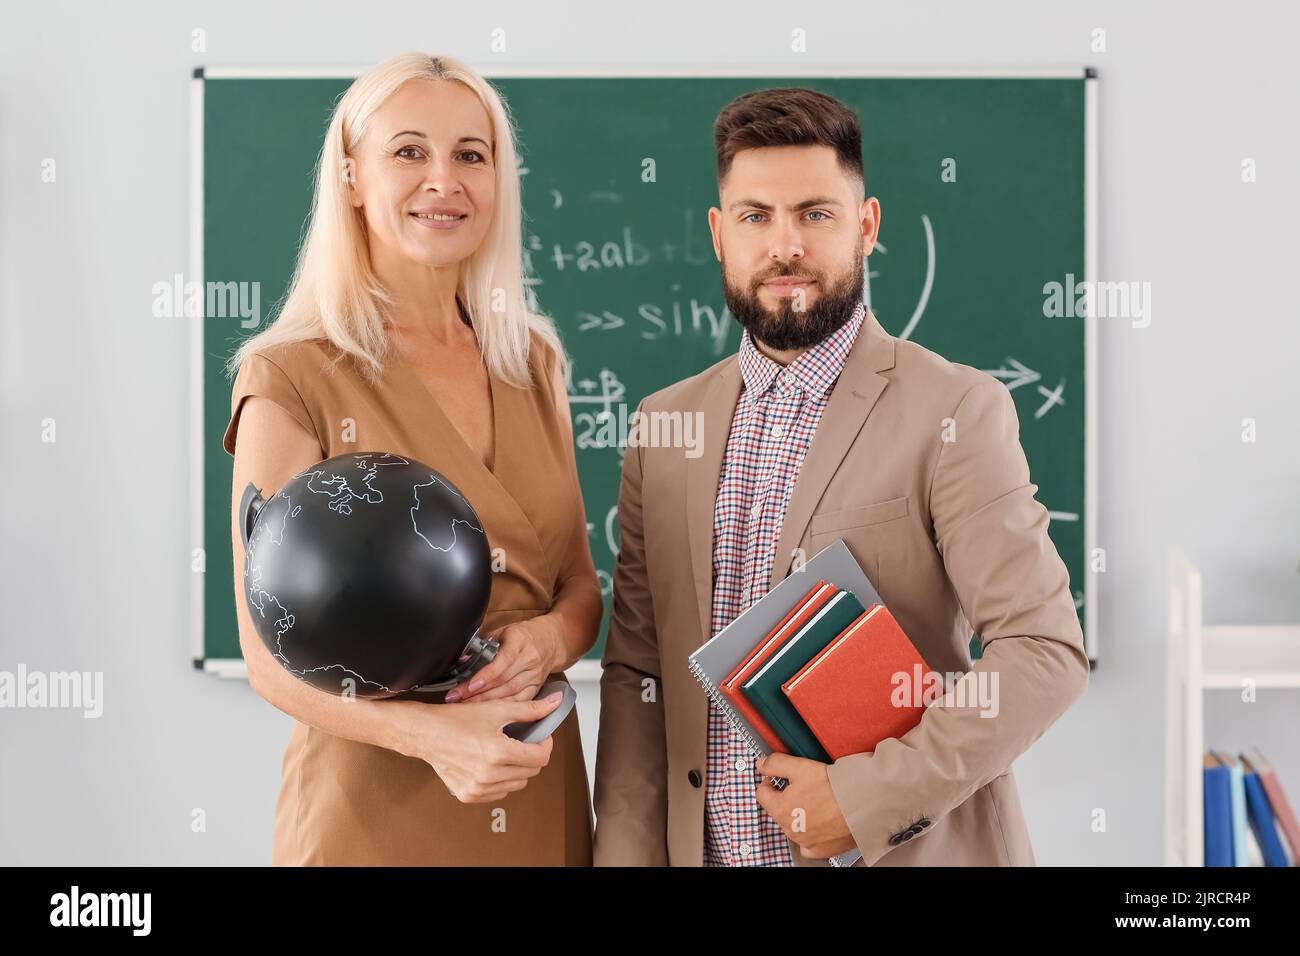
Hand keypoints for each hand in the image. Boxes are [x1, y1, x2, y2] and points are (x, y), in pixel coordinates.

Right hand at [403, 693, 562, 802]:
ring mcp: (478, 788)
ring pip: (518, 783)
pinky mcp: (469, 796)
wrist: (426, 733)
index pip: (541, 757)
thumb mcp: (497, 709)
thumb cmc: (457, 719)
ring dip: (517, 769)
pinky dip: (501, 780)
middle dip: (531, 755)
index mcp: (498, 752)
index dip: (545, 744)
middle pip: (532, 771)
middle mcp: (489, 775)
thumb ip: (530, 710)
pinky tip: (490, 764)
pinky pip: (500, 792)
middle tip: (520, 741)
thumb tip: (554, 703)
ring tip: (503, 752)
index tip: (540, 737)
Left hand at [445, 615, 562, 702]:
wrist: (551, 641)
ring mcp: (535, 675)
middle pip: (504, 680)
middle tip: (458, 697)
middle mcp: (530, 659)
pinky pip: (519, 701)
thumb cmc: (524, 635)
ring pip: (511, 692)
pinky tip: (488, 711)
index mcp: (520, 641)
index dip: (487, 675)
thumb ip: (484, 644)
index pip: (504, 660)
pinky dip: (503, 707)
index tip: (471, 685)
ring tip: (467, 705)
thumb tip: (463, 659)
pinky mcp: (537, 687)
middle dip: (479, 692)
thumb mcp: (503, 631)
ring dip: (488, 701)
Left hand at [755, 753, 857, 859]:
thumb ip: (776, 764)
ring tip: (816, 802)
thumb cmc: (835, 788)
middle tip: (802, 788)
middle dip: (786, 798)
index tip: (776, 778)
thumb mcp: (800, 767)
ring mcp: (805, 841)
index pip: (762, 793)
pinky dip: (810, 835)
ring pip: (793, 826)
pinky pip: (807, 844)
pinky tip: (818, 823)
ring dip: (799, 815)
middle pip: (778, 810)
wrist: (863, 804)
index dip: (769, 781)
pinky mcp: (820, 850)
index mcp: (781, 809)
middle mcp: (790, 829)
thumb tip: (762, 764)